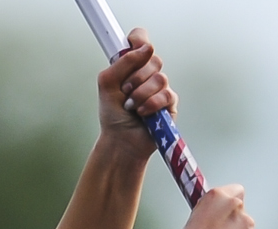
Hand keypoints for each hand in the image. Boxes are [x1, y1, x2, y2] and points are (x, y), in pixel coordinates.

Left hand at [97, 29, 175, 159]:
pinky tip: (143, 113)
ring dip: (141, 93)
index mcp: (132, 64)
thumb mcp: (107, 82)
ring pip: (159, 78)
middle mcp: (148, 74)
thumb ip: (122, 62)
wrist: (120, 139)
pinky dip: (151, 104)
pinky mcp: (170, 104)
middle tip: (125, 90)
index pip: (141, 40)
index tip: (132, 48)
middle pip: (153, 58)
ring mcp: (160, 88)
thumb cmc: (112, 114)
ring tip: (131, 106)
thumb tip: (145, 48)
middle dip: (136, 76)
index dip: (139, 40)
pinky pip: (166, 95)